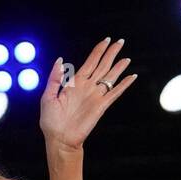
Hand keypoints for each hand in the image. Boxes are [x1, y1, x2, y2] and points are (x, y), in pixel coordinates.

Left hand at [40, 36, 137, 150]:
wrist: (59, 139)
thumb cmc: (50, 121)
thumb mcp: (47, 96)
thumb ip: (54, 78)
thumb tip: (60, 60)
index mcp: (75, 83)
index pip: (90, 62)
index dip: (98, 51)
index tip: (106, 40)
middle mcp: (87, 88)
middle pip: (102, 66)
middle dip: (111, 53)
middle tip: (121, 41)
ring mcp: (95, 96)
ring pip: (110, 77)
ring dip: (119, 67)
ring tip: (127, 58)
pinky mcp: (101, 107)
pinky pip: (115, 93)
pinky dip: (124, 85)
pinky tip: (132, 77)